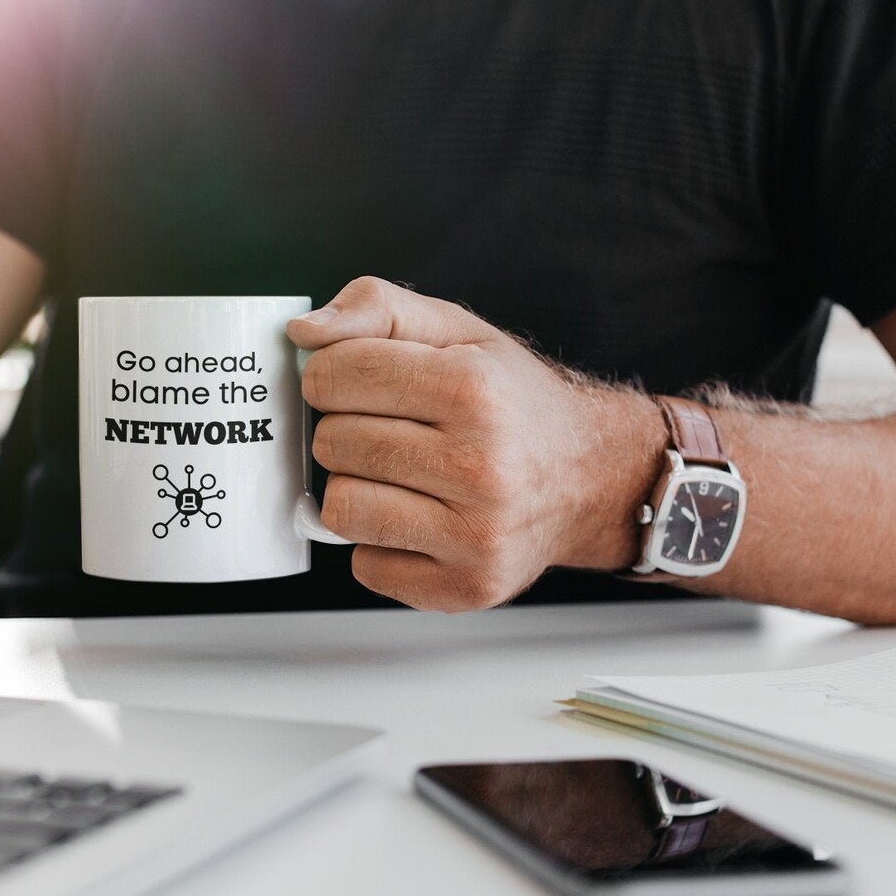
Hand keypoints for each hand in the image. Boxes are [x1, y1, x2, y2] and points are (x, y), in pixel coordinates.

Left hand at [287, 278, 663, 610]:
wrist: (590, 478)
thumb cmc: (513, 402)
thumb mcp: (457, 331)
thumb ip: (377, 308)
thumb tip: (305, 333)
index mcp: (474, 390)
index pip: (334, 377)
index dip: (333, 375)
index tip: (358, 381)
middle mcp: (480, 466)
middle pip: (333, 444)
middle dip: (348, 430)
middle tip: (393, 430)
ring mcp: (475, 536)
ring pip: (340, 509)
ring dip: (357, 489)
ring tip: (401, 475)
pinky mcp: (465, 587)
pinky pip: (365, 566)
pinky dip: (379, 543)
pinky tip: (420, 519)